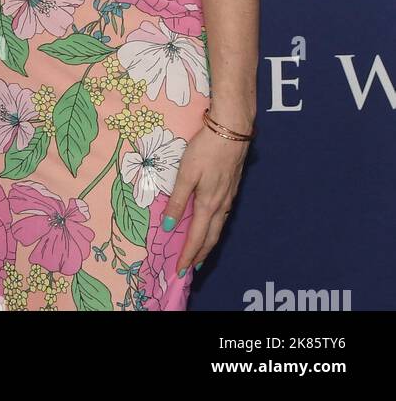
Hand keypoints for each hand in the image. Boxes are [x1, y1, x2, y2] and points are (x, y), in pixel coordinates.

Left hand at [163, 118, 249, 273]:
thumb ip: (177, 199)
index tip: (180, 271)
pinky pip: (222, 216)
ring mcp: (229, 196)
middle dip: (200, 255)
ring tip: (199, 253)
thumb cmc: (206, 150)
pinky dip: (214, 228)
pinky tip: (210, 224)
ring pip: (218, 227)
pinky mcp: (232, 187)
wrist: (232, 131)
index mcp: (208, 204)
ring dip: (208, 243)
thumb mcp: (186, 173)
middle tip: (190, 268)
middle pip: (211, 237)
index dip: (188, 255)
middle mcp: (221, 205)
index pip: (197, 238)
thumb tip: (168, 226)